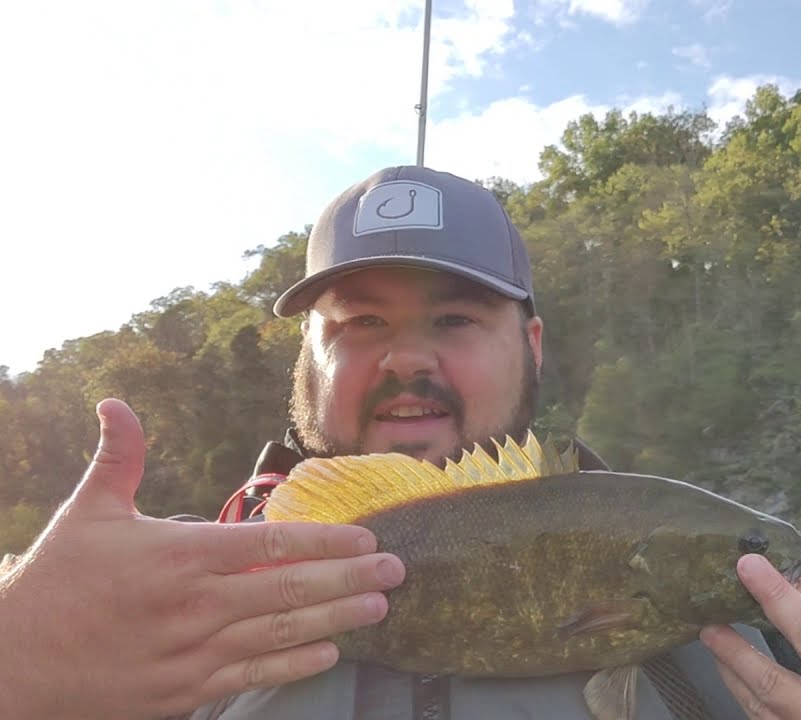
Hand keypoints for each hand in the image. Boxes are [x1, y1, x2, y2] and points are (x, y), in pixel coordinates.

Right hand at [0, 398, 405, 719]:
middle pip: (290, 590)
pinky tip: (328, 651)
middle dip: (350, 578)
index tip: (367, 538)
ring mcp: (192, 653)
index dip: (327, 542)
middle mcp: (194, 606)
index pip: (271, 545)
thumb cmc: (56, 585)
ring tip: (379, 607)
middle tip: (396, 570)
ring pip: (280, 633)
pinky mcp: (185, 691)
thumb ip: (118, 458)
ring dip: (336, 618)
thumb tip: (115, 403)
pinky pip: (252, 674)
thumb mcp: (88, 513)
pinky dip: (294, 663)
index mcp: (178, 557)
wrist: (13, 667)